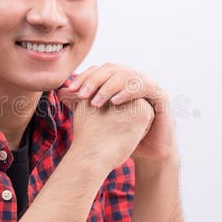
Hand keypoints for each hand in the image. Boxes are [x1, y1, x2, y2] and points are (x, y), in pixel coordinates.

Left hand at [60, 64, 176, 164]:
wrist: (147, 153)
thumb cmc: (122, 136)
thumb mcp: (100, 118)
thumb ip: (83, 104)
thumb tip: (61, 93)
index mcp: (120, 81)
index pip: (99, 70)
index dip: (84, 77)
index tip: (69, 91)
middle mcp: (134, 78)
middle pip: (111, 69)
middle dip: (94, 80)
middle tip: (80, 94)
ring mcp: (148, 84)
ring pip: (126, 75)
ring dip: (109, 86)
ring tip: (96, 102)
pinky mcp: (160, 94)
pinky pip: (144, 86)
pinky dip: (129, 91)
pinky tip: (115, 102)